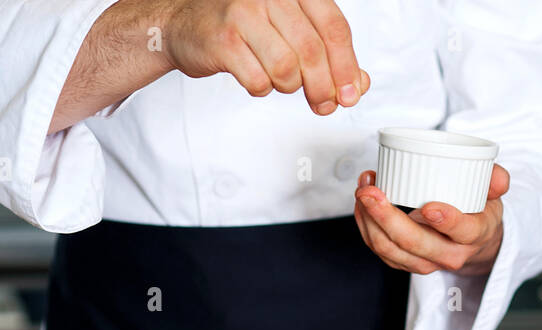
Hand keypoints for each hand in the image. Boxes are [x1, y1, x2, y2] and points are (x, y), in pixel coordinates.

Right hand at [160, 0, 369, 114]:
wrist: (185, 25)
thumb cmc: (241, 26)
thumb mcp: (289, 31)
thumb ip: (325, 53)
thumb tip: (356, 84)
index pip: (333, 27)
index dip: (346, 66)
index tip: (350, 94)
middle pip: (313, 52)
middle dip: (323, 87)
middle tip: (324, 104)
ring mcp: (245, 14)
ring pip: (287, 69)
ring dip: (289, 87)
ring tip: (280, 81)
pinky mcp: (224, 40)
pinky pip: (258, 81)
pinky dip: (262, 88)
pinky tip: (255, 77)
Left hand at [353, 165, 509, 275]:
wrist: (471, 243)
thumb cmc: (478, 211)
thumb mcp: (493, 194)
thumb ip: (496, 181)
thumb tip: (497, 178)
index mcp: (474, 234)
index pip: (463, 231)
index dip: (446, 221)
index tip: (428, 207)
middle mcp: (448, 254)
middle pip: (414, 242)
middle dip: (386, 217)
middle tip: (370, 191)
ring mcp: (424, 262)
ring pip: (390, 248)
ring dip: (369, 219)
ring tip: (363, 188)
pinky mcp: (404, 262)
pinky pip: (379, 248)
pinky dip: (365, 225)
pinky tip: (361, 202)